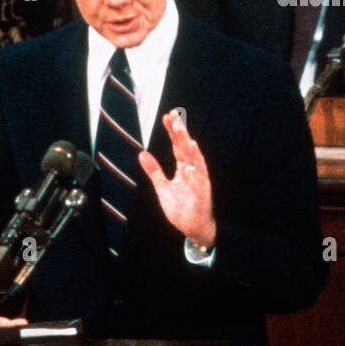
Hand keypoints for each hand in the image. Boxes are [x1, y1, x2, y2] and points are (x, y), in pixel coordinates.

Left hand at [138, 110, 215, 248]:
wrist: (194, 229)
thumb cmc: (182, 209)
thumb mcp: (163, 189)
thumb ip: (154, 172)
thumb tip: (142, 153)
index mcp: (184, 170)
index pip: (178, 147)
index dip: (173, 132)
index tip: (167, 117)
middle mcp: (192, 171)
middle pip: (185, 147)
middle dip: (179, 131)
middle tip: (173, 115)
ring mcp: (198, 179)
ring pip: (193, 156)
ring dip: (186, 141)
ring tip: (180, 127)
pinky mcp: (202, 190)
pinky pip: (199, 173)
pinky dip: (196, 161)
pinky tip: (192, 148)